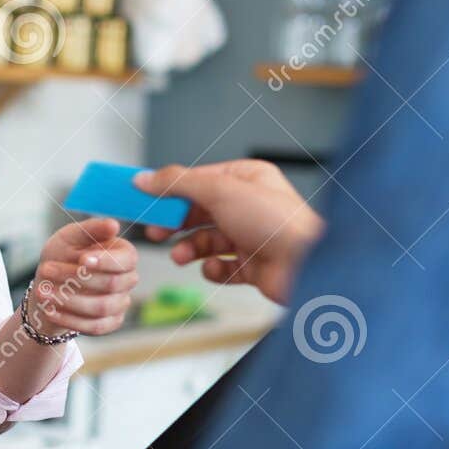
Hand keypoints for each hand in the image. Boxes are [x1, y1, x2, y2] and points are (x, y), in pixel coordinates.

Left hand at [28, 218, 139, 337]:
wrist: (49, 283)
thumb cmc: (62, 254)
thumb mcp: (70, 236)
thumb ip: (91, 229)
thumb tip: (114, 225)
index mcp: (124, 255)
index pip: (127, 260)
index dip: (106, 261)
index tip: (81, 259)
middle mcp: (127, 280)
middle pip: (111, 284)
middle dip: (76, 278)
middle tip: (46, 269)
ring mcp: (120, 303)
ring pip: (101, 307)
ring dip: (69, 300)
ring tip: (42, 292)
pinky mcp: (109, 323)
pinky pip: (95, 327)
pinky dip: (70, 319)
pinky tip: (49, 310)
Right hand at [135, 161, 323, 304]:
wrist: (306, 267)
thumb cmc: (276, 223)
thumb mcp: (220, 190)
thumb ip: (178, 183)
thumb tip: (146, 179)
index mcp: (246, 178)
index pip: (197, 180)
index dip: (168, 191)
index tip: (142, 198)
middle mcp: (249, 205)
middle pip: (198, 212)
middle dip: (176, 224)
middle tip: (155, 231)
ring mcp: (251, 236)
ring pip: (206, 240)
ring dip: (189, 249)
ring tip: (181, 256)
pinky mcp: (252, 264)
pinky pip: (221, 267)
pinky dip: (212, 269)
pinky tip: (213, 268)